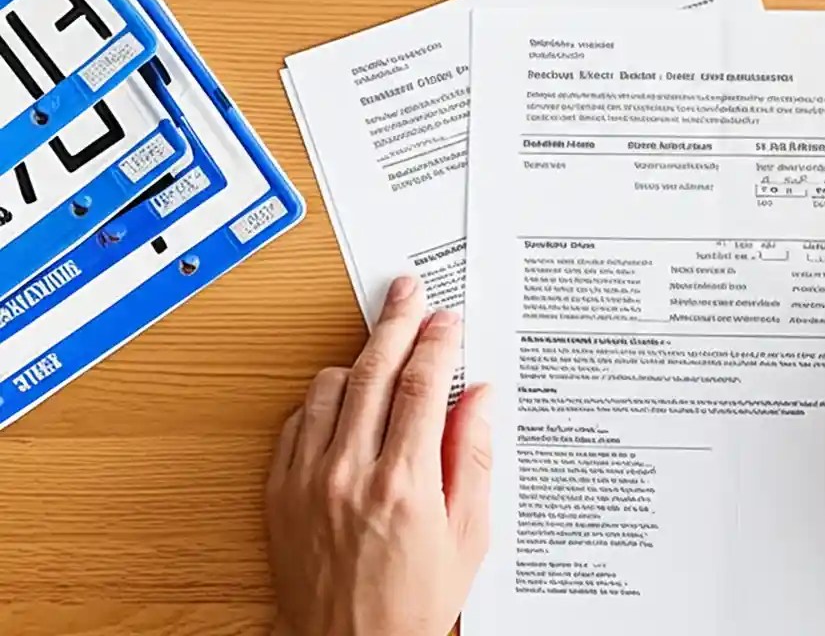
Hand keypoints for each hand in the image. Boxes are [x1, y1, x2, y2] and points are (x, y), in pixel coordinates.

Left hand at [267, 276, 490, 635]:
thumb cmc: (414, 601)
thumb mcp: (469, 534)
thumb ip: (472, 455)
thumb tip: (478, 396)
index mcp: (405, 483)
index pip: (421, 386)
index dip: (437, 342)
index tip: (448, 320)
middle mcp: (350, 473)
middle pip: (373, 371)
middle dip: (395, 322)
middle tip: (407, 290)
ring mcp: (308, 480)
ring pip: (329, 388)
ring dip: (359, 361)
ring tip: (382, 352)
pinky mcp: (280, 492)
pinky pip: (297, 421)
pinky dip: (323, 400)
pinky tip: (347, 402)